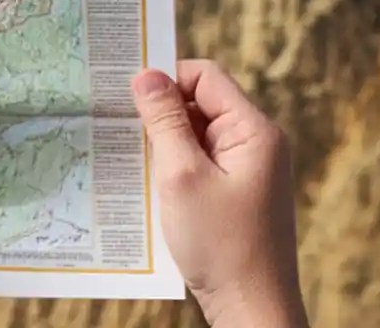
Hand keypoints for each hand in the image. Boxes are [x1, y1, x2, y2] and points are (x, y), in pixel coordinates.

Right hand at [132, 60, 307, 327]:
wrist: (251, 309)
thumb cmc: (220, 245)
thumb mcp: (181, 176)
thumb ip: (164, 121)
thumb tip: (146, 75)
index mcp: (254, 131)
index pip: (206, 77)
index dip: (166, 80)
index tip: (127, 97)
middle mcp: (257, 143)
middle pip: (201, 102)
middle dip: (161, 113)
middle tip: (123, 130)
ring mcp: (249, 168)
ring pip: (197, 133)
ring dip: (165, 142)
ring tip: (136, 162)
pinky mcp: (238, 191)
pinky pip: (201, 160)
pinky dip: (174, 165)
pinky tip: (152, 185)